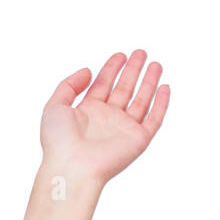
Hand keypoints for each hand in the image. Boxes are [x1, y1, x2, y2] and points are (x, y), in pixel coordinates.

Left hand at [40, 50, 169, 184]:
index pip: (103, 84)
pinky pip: (154, 119)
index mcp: (87, 111)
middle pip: (123, 89)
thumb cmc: (58, 141)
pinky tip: (164, 87)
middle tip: (141, 53)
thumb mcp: (55, 106)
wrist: (72, 167)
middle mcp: (107, 119)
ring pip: (141, 100)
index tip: (120, 55)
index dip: (111, 68)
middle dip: (132, 71)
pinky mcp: (138, 139)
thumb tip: (88, 70)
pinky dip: (161, 103)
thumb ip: (69, 85)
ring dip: (148, 82)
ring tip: (155, 64)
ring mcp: (123, 128)